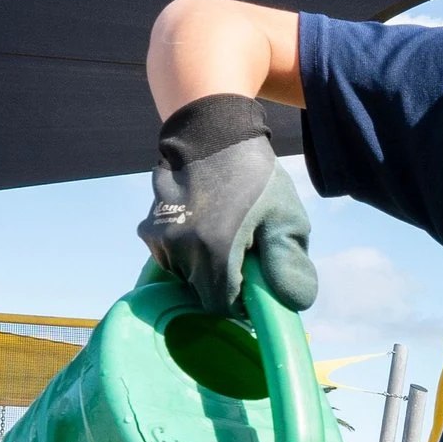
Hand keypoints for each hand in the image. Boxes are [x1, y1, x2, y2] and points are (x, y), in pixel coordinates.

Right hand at [137, 94, 316, 314]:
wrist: (212, 135)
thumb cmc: (256, 178)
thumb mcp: (285, 218)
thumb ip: (288, 263)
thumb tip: (294, 304)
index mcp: (215, 252)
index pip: (221, 306)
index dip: (240, 303)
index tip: (253, 283)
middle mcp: (180, 249)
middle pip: (202, 293)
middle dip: (225, 283)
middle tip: (243, 253)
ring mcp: (160, 239)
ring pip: (185, 277)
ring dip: (205, 268)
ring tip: (225, 235)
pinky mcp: (149, 229)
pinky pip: (170, 258)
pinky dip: (187, 253)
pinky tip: (204, 227)